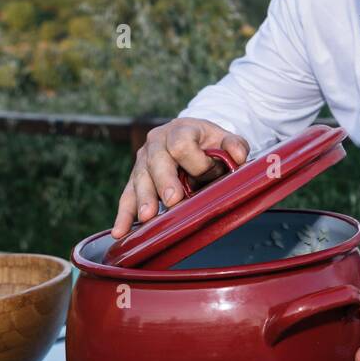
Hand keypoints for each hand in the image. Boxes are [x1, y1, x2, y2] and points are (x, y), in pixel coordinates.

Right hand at [111, 118, 248, 237]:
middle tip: (172, 199)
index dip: (195, 160)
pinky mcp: (135, 179)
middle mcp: (156, 143)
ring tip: (148, 216)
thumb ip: (234, 145)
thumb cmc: (207, 143)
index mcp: (179, 130)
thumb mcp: (224, 139)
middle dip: (165, 181)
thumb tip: (238, 157)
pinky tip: (121, 230)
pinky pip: (127, 196)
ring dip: (144, 199)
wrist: (188, 138)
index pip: (181, 143)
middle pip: (156, 161)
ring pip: (140, 179)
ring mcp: (143, 161)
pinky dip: (124, 214)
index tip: (208, 172)